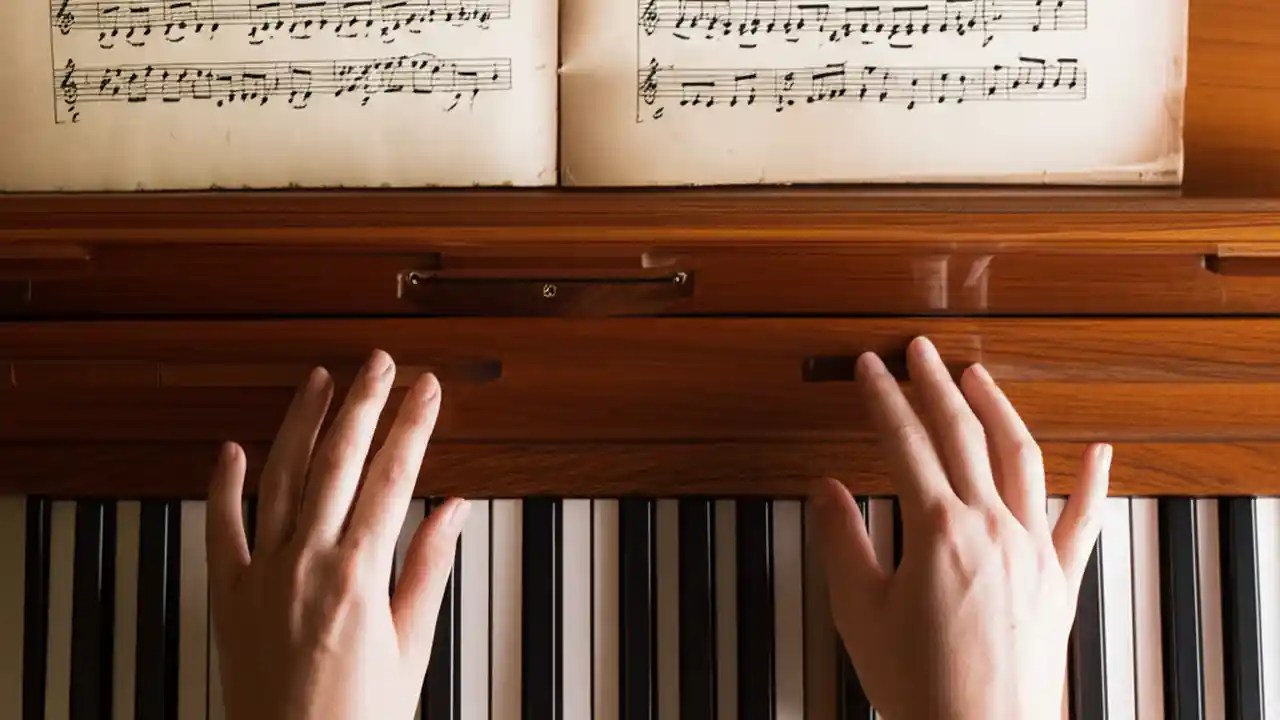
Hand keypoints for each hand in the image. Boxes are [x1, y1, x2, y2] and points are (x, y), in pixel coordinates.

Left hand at [207, 351, 469, 719]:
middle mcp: (305, 564)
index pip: (393, 478)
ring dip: (300, 422)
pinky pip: (220, 527)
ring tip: (319, 381)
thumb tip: (454, 510)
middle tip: (380, 363)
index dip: (412, 426)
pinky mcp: (228, 596)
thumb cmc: (358, 719)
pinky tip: (233, 449)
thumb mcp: (411, 647)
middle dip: (362, 403)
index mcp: (358, 576)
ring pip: (279, 478)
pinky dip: (223, 484)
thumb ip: (428, 570)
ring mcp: (261, 575)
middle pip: (337, 461)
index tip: (426, 390)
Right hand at [812, 337, 1110, 719]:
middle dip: (935, 384)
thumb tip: (827, 490)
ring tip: (979, 377)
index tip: (870, 368)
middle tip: (919, 351)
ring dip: (998, 409)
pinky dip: (1094, 480)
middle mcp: (990, 527)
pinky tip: (1099, 449)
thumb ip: (843, 541)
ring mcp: (1031, 549)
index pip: (903, 441)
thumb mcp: (859, 611)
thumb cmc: (921, 684)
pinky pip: (1084, 520)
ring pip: (1022, 457)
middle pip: (961, 434)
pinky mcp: (1060, 579)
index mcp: (937, 530)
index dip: (882, 397)